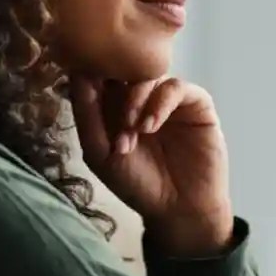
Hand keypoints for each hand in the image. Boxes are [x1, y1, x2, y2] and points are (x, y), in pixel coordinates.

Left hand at [69, 75, 232, 256]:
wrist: (178, 209)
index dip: (90, 70)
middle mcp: (142, 97)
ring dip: (136, 98)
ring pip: (150, 73)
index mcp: (114, 105)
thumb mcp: (100, 153)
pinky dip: (161, 102)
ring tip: (133, 129)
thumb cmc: (138, 184)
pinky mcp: (197, 104)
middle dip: (114, 83)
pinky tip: (150, 127)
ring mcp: (169, 99)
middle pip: (124, 66)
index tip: (82, 78)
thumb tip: (78, 73)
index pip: (100, 73)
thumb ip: (87, 115)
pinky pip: (177, 87)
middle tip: (113, 114)